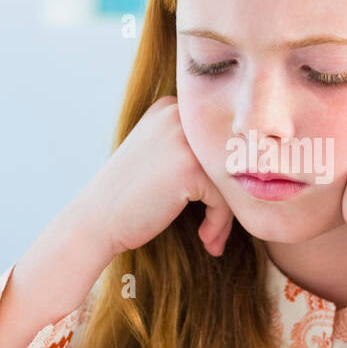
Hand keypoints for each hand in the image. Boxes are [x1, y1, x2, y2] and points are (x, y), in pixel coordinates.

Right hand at [75, 96, 234, 258]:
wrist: (95, 221)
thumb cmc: (129, 198)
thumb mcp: (159, 156)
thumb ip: (192, 148)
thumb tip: (251, 162)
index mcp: (170, 108)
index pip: (218, 140)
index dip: (224, 176)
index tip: (217, 209)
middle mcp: (178, 115)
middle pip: (229, 157)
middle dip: (230, 197)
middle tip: (217, 229)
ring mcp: (184, 139)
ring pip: (232, 178)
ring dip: (227, 215)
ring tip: (212, 238)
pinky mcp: (190, 167)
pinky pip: (224, 198)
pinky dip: (219, 223)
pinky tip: (205, 240)